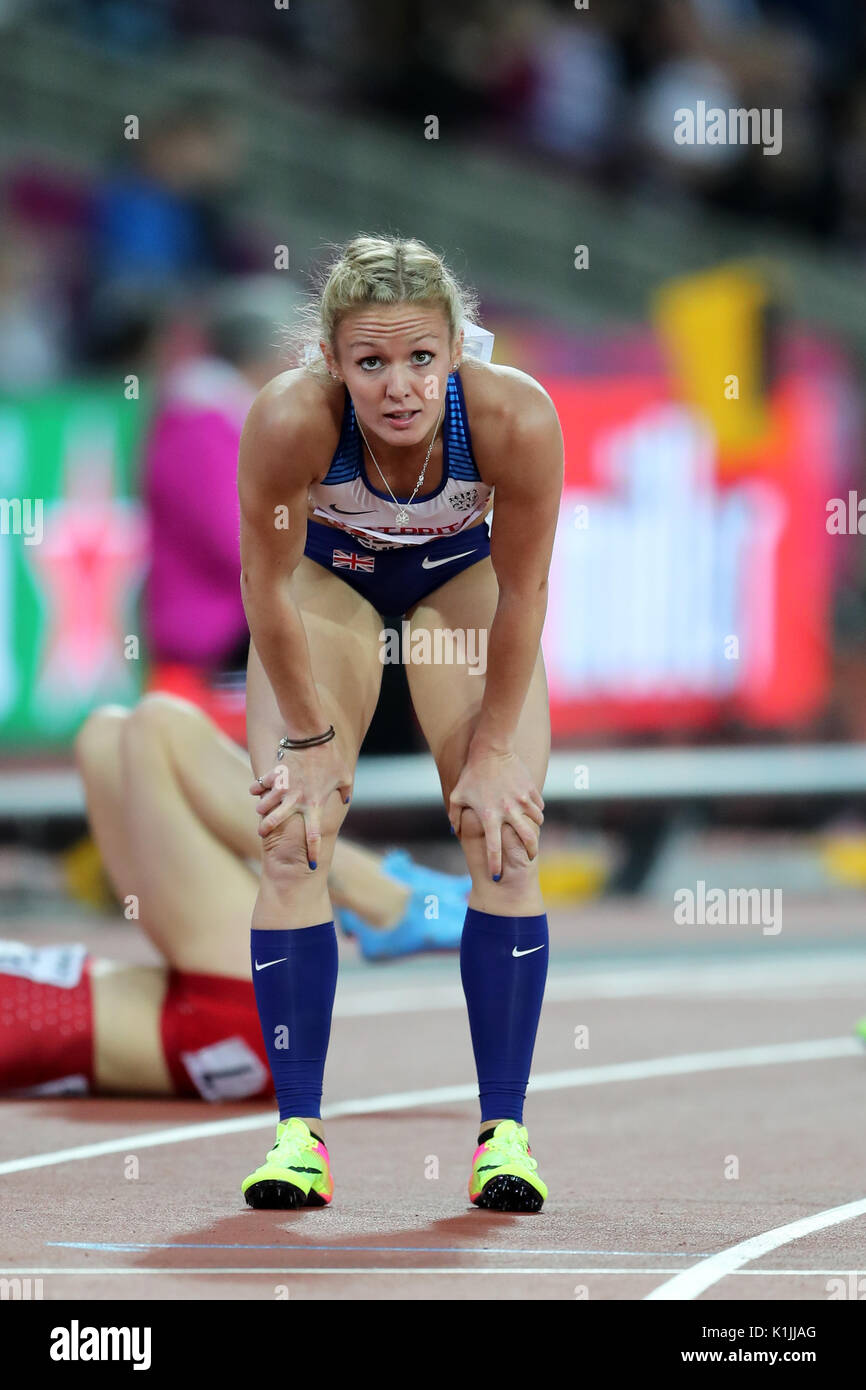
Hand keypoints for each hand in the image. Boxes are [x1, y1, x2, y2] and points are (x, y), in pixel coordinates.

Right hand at [250, 740, 352, 867]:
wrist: (313, 736)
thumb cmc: (331, 757)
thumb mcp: (345, 776)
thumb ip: (345, 791)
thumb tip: (346, 799)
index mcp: (314, 803)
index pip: (314, 833)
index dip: (314, 851)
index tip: (313, 865)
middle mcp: (296, 799)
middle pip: (277, 821)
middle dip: (267, 829)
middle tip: (262, 833)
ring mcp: (283, 787)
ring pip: (265, 804)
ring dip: (261, 808)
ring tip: (260, 810)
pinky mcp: (275, 775)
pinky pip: (261, 784)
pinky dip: (256, 788)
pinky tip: (255, 790)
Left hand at [448, 748, 543, 879]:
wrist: (492, 749)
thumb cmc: (472, 774)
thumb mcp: (457, 795)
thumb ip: (455, 816)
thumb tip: (454, 832)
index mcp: (489, 816)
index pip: (493, 847)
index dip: (494, 865)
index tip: (496, 877)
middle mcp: (507, 811)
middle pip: (525, 839)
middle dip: (530, 851)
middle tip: (529, 856)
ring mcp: (521, 800)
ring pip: (536, 822)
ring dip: (534, 829)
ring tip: (530, 830)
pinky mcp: (531, 790)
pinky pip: (538, 807)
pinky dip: (536, 812)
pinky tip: (531, 812)